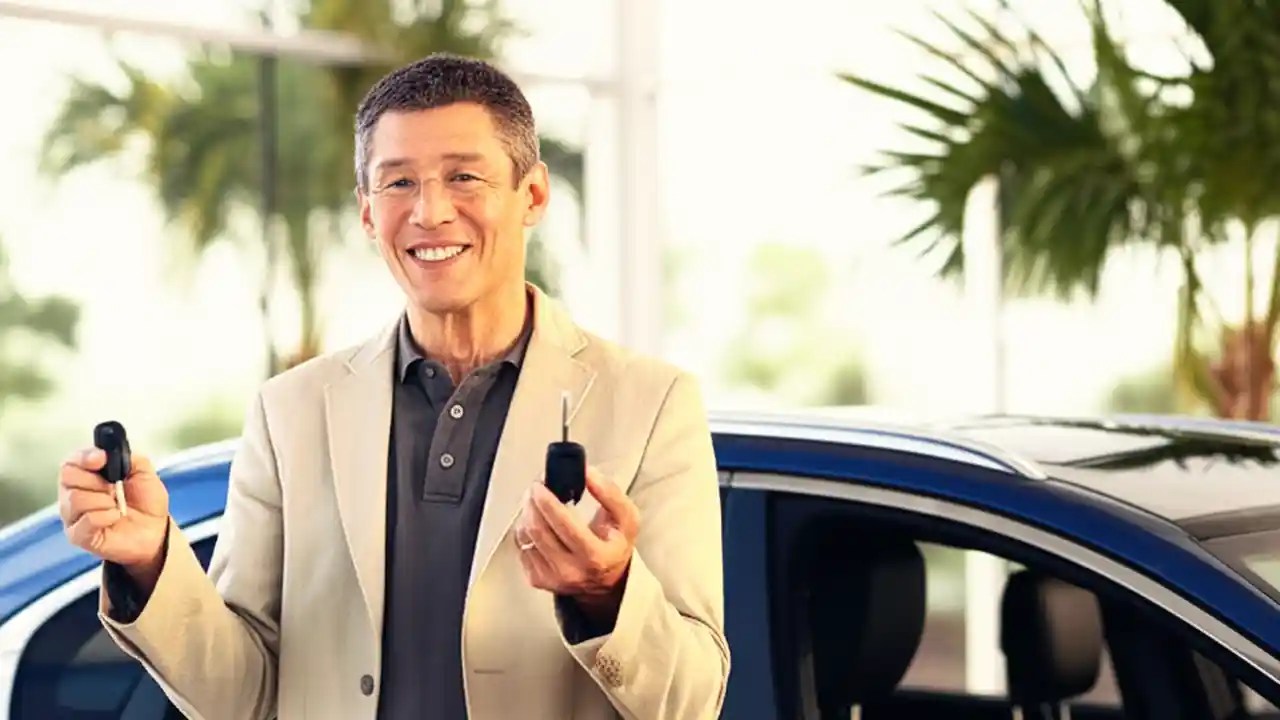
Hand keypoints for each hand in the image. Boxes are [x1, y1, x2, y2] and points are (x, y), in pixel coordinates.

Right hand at [58, 446, 169, 587]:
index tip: (102, 459)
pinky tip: (115, 518)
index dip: (85, 457)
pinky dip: (105, 516)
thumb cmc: (146, 502)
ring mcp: (73, 516)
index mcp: (87, 476)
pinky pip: (85, 520)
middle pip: (68, 477)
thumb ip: (129, 457)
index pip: (71, 461)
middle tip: (116, 488)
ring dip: (104, 500)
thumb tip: (110, 452)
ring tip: (118, 506)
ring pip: (75, 498)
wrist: (156, 531)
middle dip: (96, 480)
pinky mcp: (78, 535)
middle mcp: (73, 493)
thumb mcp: (144, 472)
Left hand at [514, 467, 639, 615]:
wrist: (607, 581)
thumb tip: (587, 473)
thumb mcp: (626, 518)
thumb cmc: (614, 545)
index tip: (541, 484)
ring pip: (526, 537)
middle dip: (532, 502)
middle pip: (539, 529)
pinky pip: (521, 547)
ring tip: (535, 502)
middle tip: (535, 487)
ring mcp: (551, 578)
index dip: (548, 502)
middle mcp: (571, 571)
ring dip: (527, 513)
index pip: (564, 525)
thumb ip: (610, 492)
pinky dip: (525, 529)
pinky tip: (536, 521)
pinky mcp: (537, 579)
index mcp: (596, 557)